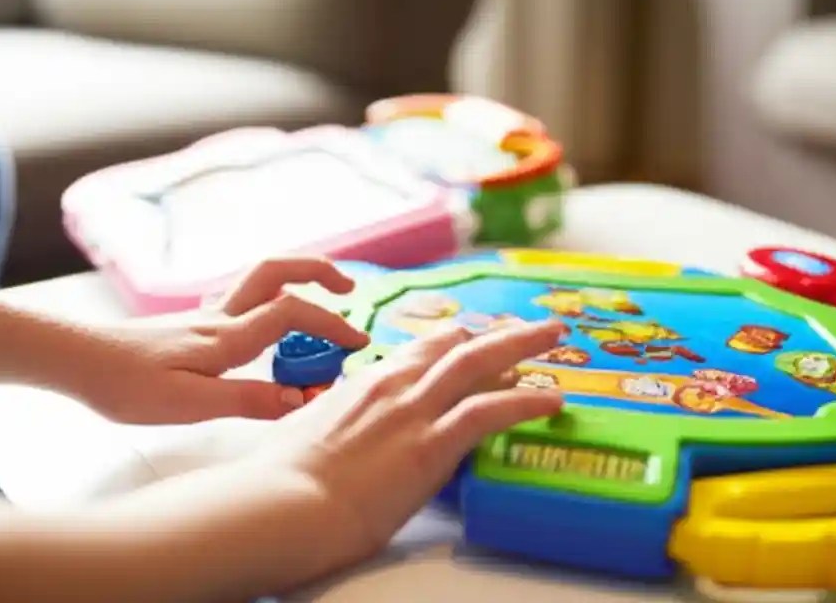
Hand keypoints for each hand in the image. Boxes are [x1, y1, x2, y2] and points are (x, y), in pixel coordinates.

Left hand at [76, 257, 369, 423]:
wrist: (74, 361)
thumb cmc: (126, 385)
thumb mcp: (190, 405)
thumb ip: (250, 400)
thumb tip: (303, 399)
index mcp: (227, 337)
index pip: (294, 314)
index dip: (332, 325)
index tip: (359, 346)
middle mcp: (220, 318)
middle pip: (277, 270)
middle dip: (318, 271)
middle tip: (348, 289)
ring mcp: (203, 318)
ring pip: (258, 280)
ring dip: (295, 279)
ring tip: (318, 301)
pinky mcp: (188, 326)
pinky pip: (239, 299)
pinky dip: (266, 299)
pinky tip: (263, 326)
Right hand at [235, 319, 564, 568]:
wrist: (281, 505)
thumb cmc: (281, 479)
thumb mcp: (305, 434)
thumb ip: (330, 422)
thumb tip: (329, 428)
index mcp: (364, 382)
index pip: (418, 351)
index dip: (451, 345)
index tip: (473, 341)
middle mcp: (393, 385)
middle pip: (455, 346)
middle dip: (496, 336)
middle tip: (530, 329)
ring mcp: (414, 412)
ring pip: (480, 363)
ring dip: (522, 347)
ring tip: (554, 336)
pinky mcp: (431, 445)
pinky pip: (491, 412)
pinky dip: (525, 402)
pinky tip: (551, 401)